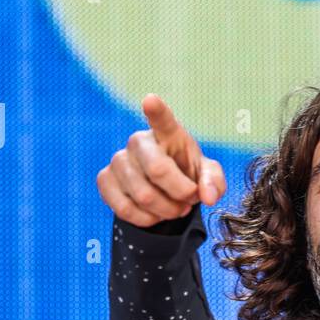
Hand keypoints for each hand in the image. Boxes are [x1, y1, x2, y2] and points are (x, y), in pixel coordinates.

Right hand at [96, 94, 226, 226]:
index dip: (156, 110)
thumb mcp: (208, 176)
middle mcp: (139, 141)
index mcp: (168, 133)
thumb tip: (208, 196)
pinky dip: (146, 219)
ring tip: (174, 208)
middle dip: (180, 194)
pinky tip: (153, 214)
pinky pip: (124, 208)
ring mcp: (118, 159)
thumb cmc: (186, 175)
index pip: (162, 119)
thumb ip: (214, 182)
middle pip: (158, 170)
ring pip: (143, 196)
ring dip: (166, 211)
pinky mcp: (104, 179)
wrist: (164, 191)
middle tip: (188, 202)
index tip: (151, 100)